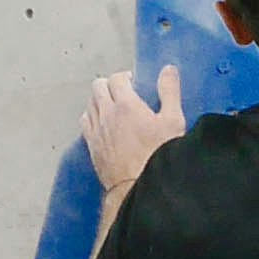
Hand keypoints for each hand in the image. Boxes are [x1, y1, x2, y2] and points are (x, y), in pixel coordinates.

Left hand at [84, 68, 185, 194]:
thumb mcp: (174, 121)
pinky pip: (84, 123)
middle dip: (110, 86)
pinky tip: (103, 125)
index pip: (117, 78)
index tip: (134, 84)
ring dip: (99, 100)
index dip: (125, 78)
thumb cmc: (159, 156)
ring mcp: (96, 131)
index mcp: (126, 104)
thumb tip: (168, 70)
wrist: (140, 188)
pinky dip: (92, 118)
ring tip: (113, 108)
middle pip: (98, 87)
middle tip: (123, 94)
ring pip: (89, 104)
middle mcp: (106, 114)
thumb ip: (170, 92)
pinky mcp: (92, 146)